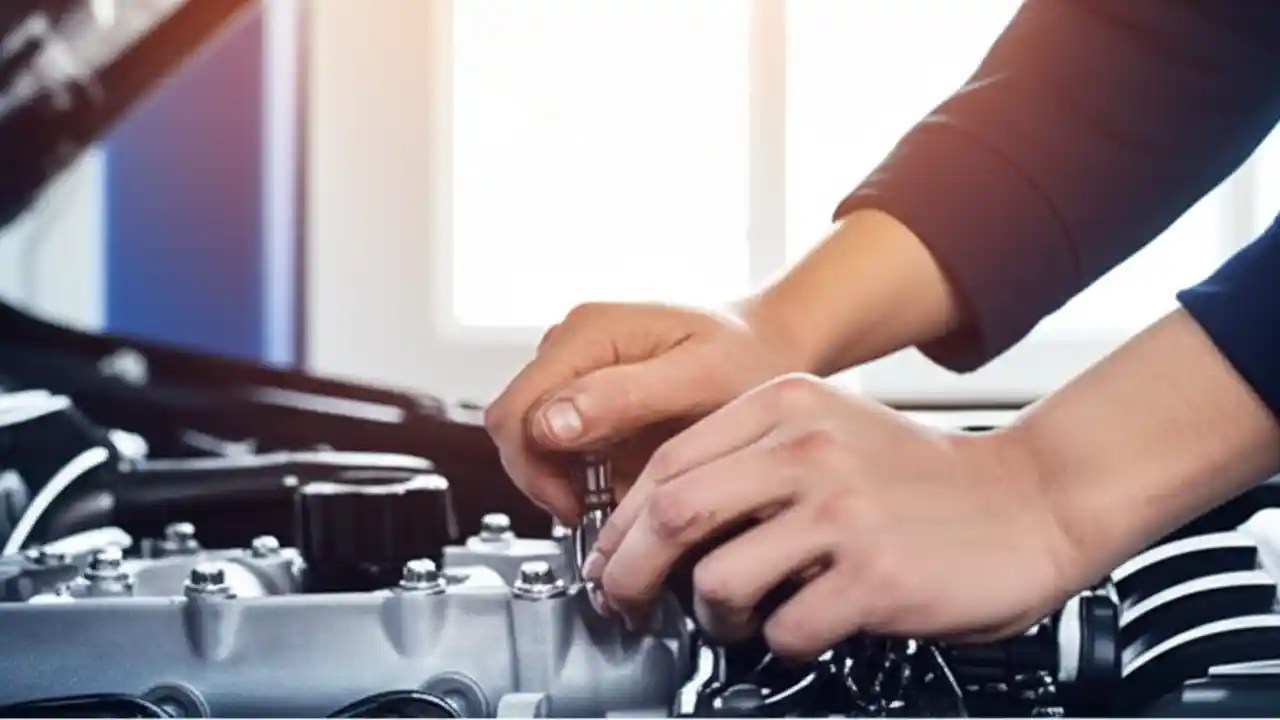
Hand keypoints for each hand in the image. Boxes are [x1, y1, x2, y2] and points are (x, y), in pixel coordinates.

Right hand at [484, 301, 802, 523]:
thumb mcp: (698, 380)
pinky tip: (625, 479)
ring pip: (533, 439)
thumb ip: (622, 397)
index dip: (535, 473)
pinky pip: (561, 440)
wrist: (774, 345)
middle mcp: (571, 343)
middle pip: (516, 429)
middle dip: (547, 479)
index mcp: (588, 332)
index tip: (581, 508)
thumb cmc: (750, 356)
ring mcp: (577, 365)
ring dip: (565, 477)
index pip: (515, 415)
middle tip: (596, 512)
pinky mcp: (589, 389)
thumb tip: (548, 424)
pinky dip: (583, 470)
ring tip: (620, 496)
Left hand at [584, 374, 1086, 657]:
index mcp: (787, 404)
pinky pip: (785, 628)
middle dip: (628, 571)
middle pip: (674, 514)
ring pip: (718, 577)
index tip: (610, 557)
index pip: (668, 463)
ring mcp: (842, 511)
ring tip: (736, 617)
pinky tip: (800, 626)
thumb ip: (751, 458)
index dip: (622, 522)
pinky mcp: (875, 574)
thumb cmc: (922, 476)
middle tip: (624, 602)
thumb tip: (661, 521)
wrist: (1030, 498)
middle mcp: (808, 448)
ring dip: (711, 615)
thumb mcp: (830, 429)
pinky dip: (778, 641)